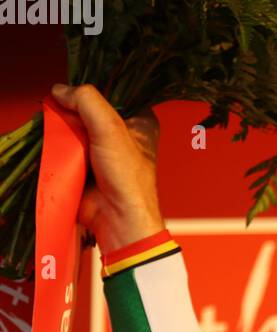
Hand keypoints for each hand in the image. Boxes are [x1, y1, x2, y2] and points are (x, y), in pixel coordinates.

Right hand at [48, 82, 164, 254]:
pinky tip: (56, 142)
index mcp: (140, 121)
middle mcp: (123, 133)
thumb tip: (60, 90)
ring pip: (75, 126)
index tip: (79, 91)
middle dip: (74, 108)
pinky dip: (59, 143)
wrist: (118, 219)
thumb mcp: (110, 128)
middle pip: (90, 108)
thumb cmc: (127, 178)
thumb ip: (87, 101)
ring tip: (63, 131)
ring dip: (64, 126)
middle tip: (66, 112)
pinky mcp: (86, 163)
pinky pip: (67, 145)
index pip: (114, 92)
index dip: (95, 88)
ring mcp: (103, 149)